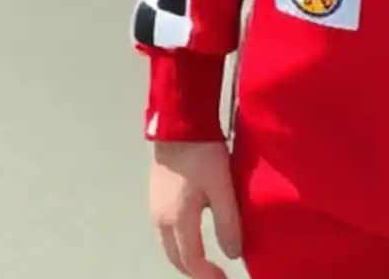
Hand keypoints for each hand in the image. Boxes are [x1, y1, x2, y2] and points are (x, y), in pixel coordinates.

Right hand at [150, 141, 241, 277]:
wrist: (178, 125)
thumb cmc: (202, 153)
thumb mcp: (222, 188)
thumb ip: (228, 222)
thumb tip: (234, 253)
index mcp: (178, 219)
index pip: (192, 260)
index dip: (208, 275)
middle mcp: (161, 219)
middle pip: (176, 258)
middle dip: (195, 271)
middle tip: (215, 276)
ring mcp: (155, 208)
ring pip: (169, 245)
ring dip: (186, 258)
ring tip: (206, 261)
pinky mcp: (156, 196)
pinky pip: (166, 231)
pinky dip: (179, 242)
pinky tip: (193, 236)